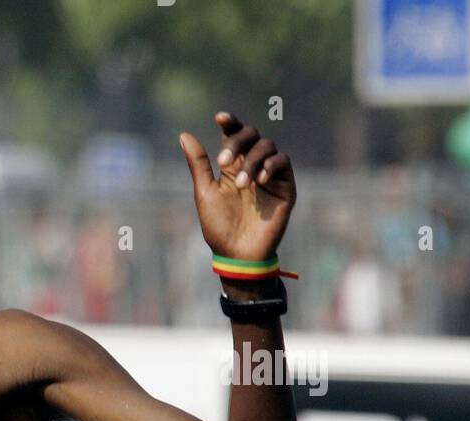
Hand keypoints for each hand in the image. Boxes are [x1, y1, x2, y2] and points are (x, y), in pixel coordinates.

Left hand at [179, 112, 295, 261]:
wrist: (237, 254)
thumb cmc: (218, 226)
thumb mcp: (204, 193)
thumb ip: (198, 164)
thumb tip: (184, 135)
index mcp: (231, 166)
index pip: (233, 135)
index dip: (230, 123)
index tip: (220, 118)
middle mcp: (251, 165)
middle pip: (251, 135)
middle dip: (238, 141)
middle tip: (223, 161)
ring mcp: (270, 175)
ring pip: (267, 146)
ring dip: (252, 160)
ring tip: (241, 185)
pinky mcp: (285, 186)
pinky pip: (284, 162)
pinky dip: (272, 166)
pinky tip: (260, 181)